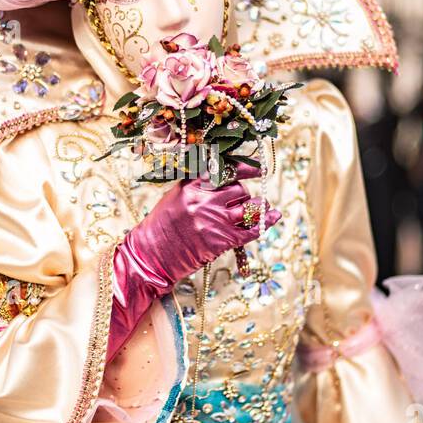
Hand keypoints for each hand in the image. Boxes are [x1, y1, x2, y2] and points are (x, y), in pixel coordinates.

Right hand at [106, 161, 280, 358]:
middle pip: (239, 188)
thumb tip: (224, 180)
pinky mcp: (221, 241)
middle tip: (244, 200)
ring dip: (260, 206)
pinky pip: (251, 230)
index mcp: (192, 186)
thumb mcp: (175, 197)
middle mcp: (204, 200)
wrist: (149, 255)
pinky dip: (265, 223)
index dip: (246, 168)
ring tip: (263, 207)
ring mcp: (213, 221)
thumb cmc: (161, 227)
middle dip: (245, 193)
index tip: (260, 168)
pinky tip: (273, 217)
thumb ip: (198, 187)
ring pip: (249, 207)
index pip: (225, 169)